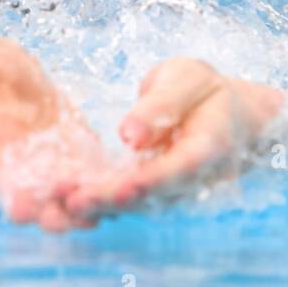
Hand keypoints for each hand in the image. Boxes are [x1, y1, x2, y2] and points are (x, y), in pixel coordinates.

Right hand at [0, 36, 108, 230]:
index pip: (0, 180)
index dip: (10, 196)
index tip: (21, 210)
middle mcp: (21, 163)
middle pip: (38, 198)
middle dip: (52, 214)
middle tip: (66, 221)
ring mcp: (49, 156)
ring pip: (70, 191)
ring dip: (83, 205)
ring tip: (100, 213)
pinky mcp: (74, 145)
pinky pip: (92, 168)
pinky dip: (105, 182)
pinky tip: (123, 190)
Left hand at [61, 58, 283, 219]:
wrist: (229, 116)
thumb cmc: (206, 92)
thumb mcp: (187, 80)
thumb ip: (162, 104)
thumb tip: (130, 134)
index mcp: (211, 146)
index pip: (181, 167)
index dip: (151, 181)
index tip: (120, 188)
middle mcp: (194, 179)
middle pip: (153, 196)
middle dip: (111, 200)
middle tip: (71, 201)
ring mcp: (174, 193)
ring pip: (136, 206)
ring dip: (98, 207)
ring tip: (58, 203)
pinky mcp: (154, 194)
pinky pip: (127, 201)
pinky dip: (98, 203)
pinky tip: (63, 202)